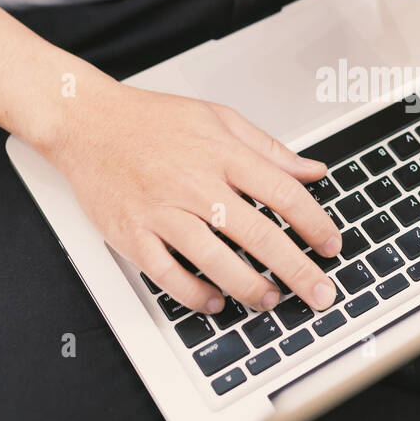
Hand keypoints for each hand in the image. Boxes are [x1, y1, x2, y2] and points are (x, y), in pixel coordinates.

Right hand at [43, 81, 342, 314]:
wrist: (87, 121)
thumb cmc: (152, 119)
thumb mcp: (219, 118)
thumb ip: (269, 149)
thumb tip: (313, 170)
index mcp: (223, 154)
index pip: (284, 194)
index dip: (316, 225)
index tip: (332, 245)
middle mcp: (195, 184)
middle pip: (259, 235)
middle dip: (298, 270)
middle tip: (320, 293)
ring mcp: (162, 212)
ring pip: (216, 261)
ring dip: (250, 288)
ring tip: (271, 300)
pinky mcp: (132, 234)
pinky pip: (168, 275)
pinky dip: (195, 294)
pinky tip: (215, 302)